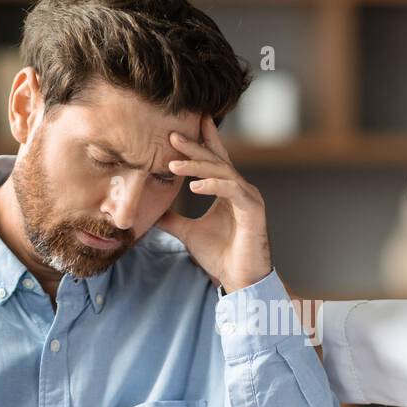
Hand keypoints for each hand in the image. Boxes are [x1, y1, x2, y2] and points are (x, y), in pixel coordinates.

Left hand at [155, 114, 271, 292]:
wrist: (240, 280)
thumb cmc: (221, 256)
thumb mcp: (189, 233)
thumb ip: (174, 219)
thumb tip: (153, 211)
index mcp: (228, 191)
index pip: (215, 160)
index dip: (202, 141)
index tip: (183, 126)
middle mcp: (241, 189)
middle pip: (216, 160)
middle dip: (195, 146)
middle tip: (171, 134)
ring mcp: (249, 198)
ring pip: (223, 172)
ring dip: (197, 166)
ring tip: (173, 164)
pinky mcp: (253, 211)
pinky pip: (232, 190)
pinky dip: (213, 186)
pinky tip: (194, 186)